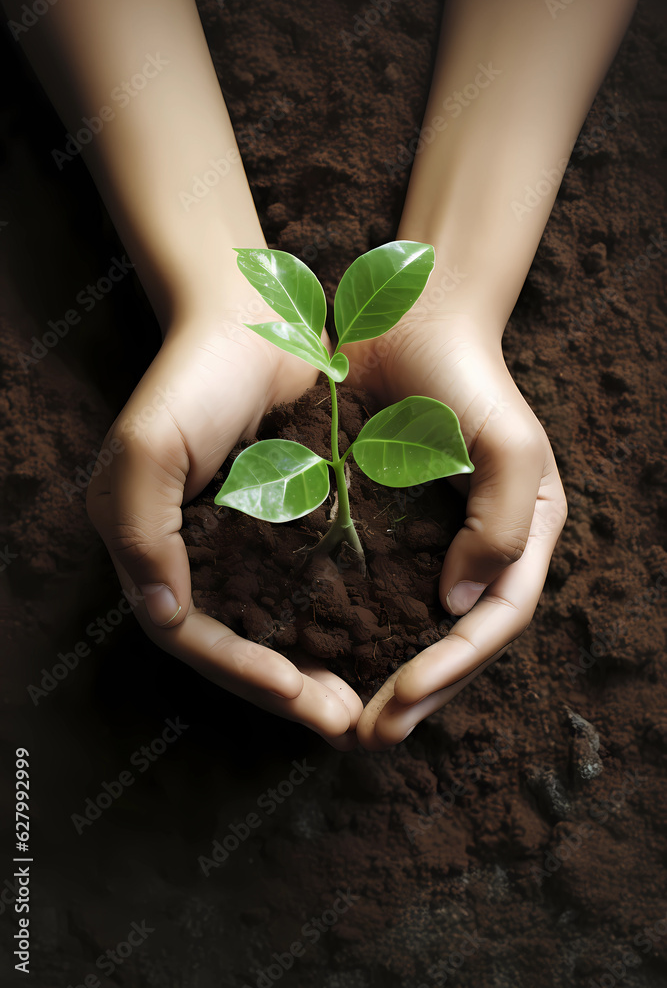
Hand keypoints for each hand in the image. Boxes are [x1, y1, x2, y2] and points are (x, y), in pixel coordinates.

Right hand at [87, 313, 362, 748]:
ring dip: (312, 665)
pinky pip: (304, 589)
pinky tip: (368, 640)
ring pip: (274, 627)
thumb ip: (141, 532)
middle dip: (284, 687)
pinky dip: (330, 620)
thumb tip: (164, 614)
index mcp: (153, 548)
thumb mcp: (149, 448)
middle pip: (235, 645)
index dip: (238, 670)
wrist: (255, 320)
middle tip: (341, 719)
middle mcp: (194, 557)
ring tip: (359, 700)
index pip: (189, 635)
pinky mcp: (285, 527)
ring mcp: (241, 545)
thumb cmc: (193, 378)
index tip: (295, 690)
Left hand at [343, 312, 566, 749]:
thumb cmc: (467, 378)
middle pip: (453, 639)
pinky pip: (369, 590)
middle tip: (369, 735)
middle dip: (416, 692)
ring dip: (381, 676)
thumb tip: (457, 605)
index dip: (455, 666)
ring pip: (410, 626)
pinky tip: (314, 655)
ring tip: (342, 719)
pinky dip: (350, 629)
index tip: (403, 698)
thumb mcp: (510, 445)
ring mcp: (427, 543)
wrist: (411, 322)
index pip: (495, 618)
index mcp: (521, 538)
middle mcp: (476, 549)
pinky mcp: (379, 530)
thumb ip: (503, 525)